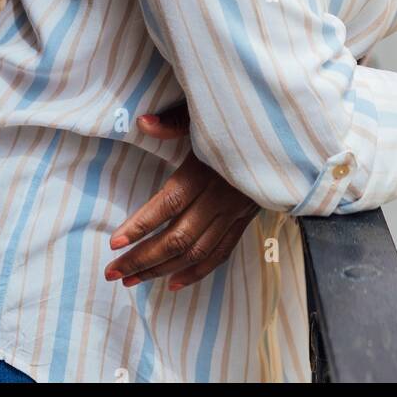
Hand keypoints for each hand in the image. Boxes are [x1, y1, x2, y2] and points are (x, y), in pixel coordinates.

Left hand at [104, 105, 259, 290]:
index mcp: (206, 169)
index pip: (169, 204)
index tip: (115, 242)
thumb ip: (173, 122)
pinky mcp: (244, 220)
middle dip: (143, 257)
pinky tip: (173, 283)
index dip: (141, 225)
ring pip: (195, 251)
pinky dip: (196, 272)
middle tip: (113, 272)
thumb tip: (141, 122)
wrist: (283, 135)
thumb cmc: (238, 119)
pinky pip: (220, 253)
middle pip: (178, 237)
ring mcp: (234, 213)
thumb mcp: (205, 113)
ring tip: (131, 280)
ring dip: (162, 270)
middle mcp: (220, 197)